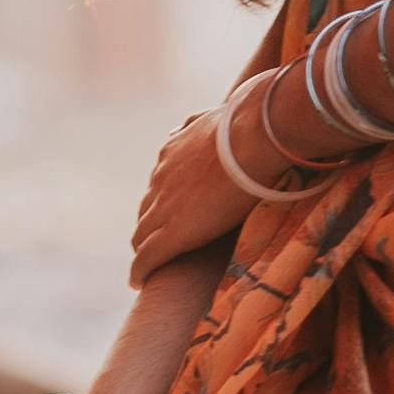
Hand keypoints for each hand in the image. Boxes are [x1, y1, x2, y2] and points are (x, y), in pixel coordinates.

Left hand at [127, 106, 253, 283]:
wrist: (255, 136)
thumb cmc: (253, 124)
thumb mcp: (227, 114)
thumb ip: (217, 119)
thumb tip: (223, 111)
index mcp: (174, 151)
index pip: (161, 181)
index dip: (163, 199)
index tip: (169, 210)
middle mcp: (162, 178)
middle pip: (146, 209)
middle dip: (150, 225)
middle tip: (156, 242)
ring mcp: (165, 206)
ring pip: (143, 235)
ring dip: (144, 249)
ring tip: (147, 264)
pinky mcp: (174, 232)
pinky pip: (148, 257)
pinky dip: (141, 270)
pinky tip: (138, 282)